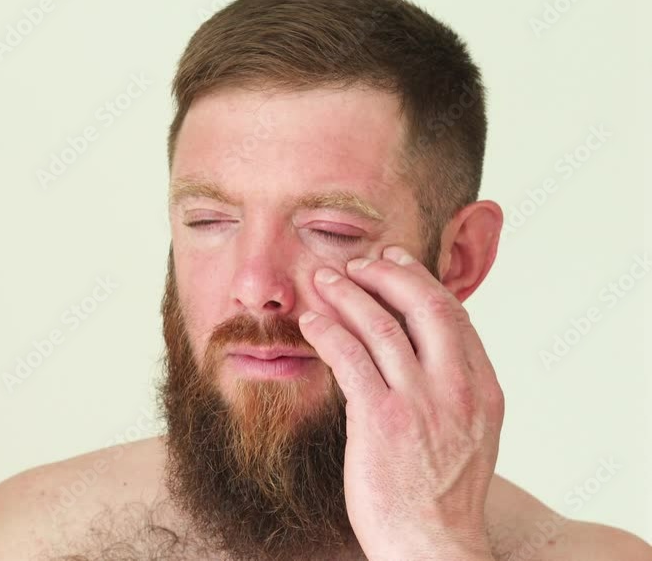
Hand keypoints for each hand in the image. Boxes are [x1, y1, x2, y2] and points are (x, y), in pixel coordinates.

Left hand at [298, 245, 503, 560]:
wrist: (432, 546)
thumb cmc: (441, 498)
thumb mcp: (467, 436)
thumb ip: (454, 392)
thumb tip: (426, 355)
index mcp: (483, 390)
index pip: (455, 317)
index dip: (422, 283)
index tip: (396, 266)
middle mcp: (457, 389)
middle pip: (426, 306)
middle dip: (389, 275)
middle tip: (359, 263)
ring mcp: (421, 402)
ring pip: (382, 326)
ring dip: (348, 295)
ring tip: (323, 279)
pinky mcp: (381, 420)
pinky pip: (350, 359)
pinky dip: (328, 332)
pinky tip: (311, 322)